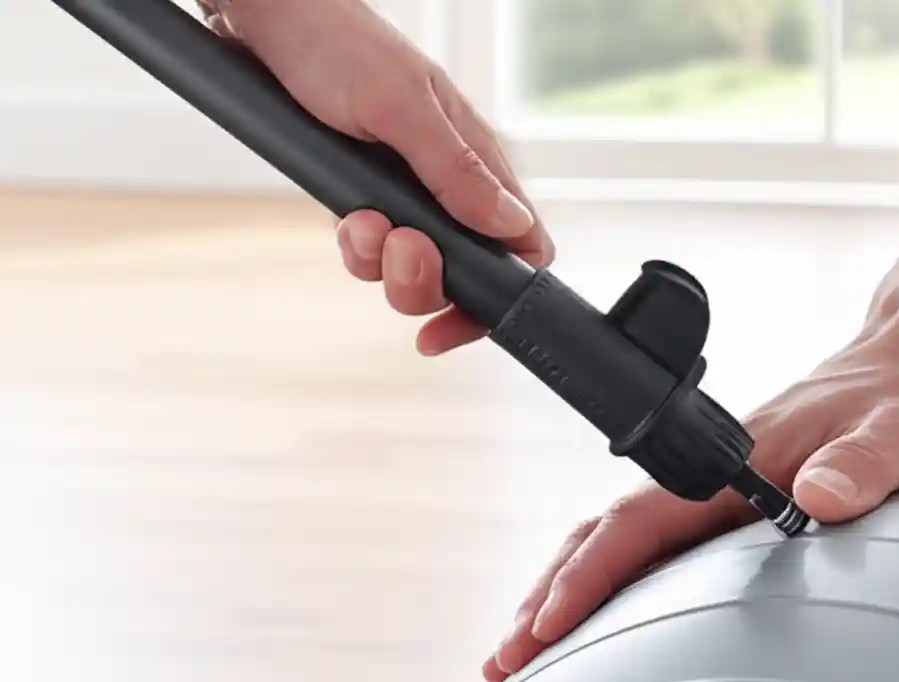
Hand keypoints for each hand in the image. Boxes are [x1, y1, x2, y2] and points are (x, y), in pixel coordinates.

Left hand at [197, 0, 551, 352]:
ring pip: (410, 265)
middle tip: (396, 251)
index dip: (498, 296)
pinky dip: (355, 246)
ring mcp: (405, 191)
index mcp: (477, 157)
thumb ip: (456, 171)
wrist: (265, 18)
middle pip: (462, 272)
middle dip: (424, 281)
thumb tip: (512, 226)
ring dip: (380, 263)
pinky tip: (343, 217)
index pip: (521, 244)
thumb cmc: (336, 41)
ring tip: (357, 223)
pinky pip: (370, 247)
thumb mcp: (400, 106)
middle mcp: (448, 181)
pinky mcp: (364, 191)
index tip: (455, 322)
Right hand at [482, 329, 898, 681]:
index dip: (588, 575)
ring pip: (619, 538)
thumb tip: (818, 496)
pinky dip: (609, 574)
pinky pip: (652, 540)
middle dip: (551, 595)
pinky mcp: (728, 498)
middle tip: (507, 655)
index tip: (547, 624)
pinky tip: (601, 606)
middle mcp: (711, 472)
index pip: (640, 521)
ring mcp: (715, 485)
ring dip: (569, 586)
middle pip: (606, 534)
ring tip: (528, 639)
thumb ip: (862, 465)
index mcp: (735, 460)